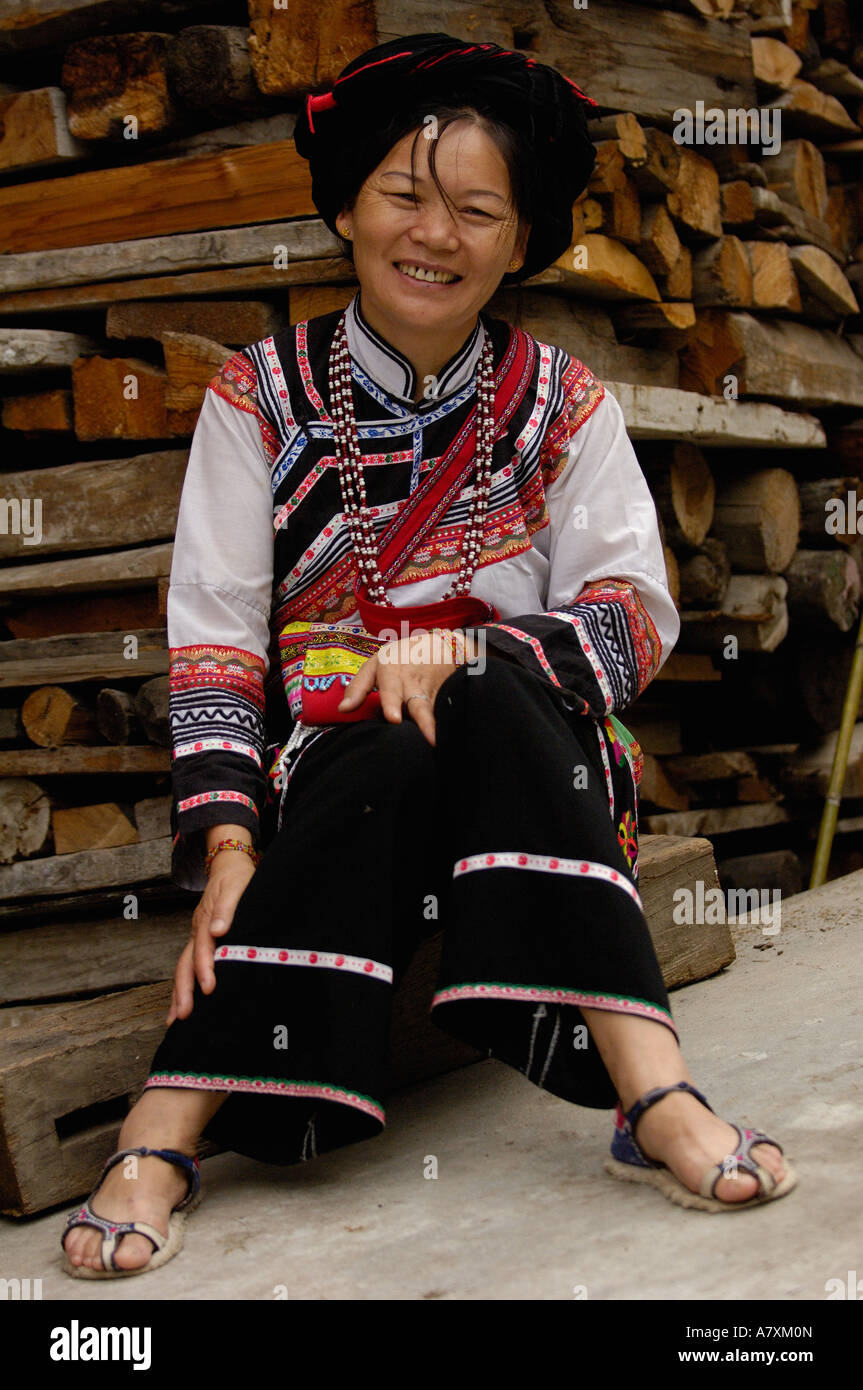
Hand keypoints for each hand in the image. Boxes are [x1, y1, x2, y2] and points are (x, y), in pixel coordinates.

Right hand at [166, 851, 256, 1023]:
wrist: (229, 866)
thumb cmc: (237, 878)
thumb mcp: (236, 886)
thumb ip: (227, 908)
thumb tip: (217, 930)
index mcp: (205, 921)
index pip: (203, 949)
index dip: (205, 968)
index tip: (209, 988)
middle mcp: (197, 932)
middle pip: (184, 964)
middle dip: (183, 990)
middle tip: (183, 1015)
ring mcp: (197, 938)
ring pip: (183, 968)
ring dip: (179, 993)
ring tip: (175, 1019)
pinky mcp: (201, 942)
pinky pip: (189, 966)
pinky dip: (185, 986)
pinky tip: (183, 1004)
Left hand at [337, 630, 474, 746]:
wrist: (435, 645)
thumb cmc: (398, 658)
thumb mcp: (374, 665)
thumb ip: (358, 687)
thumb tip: (342, 709)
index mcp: (392, 670)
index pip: (391, 688)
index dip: (392, 703)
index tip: (393, 718)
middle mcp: (413, 681)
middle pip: (415, 701)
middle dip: (416, 716)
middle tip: (413, 729)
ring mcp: (430, 688)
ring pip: (431, 707)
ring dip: (431, 724)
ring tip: (433, 740)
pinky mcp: (444, 696)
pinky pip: (441, 710)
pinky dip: (440, 723)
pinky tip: (440, 737)